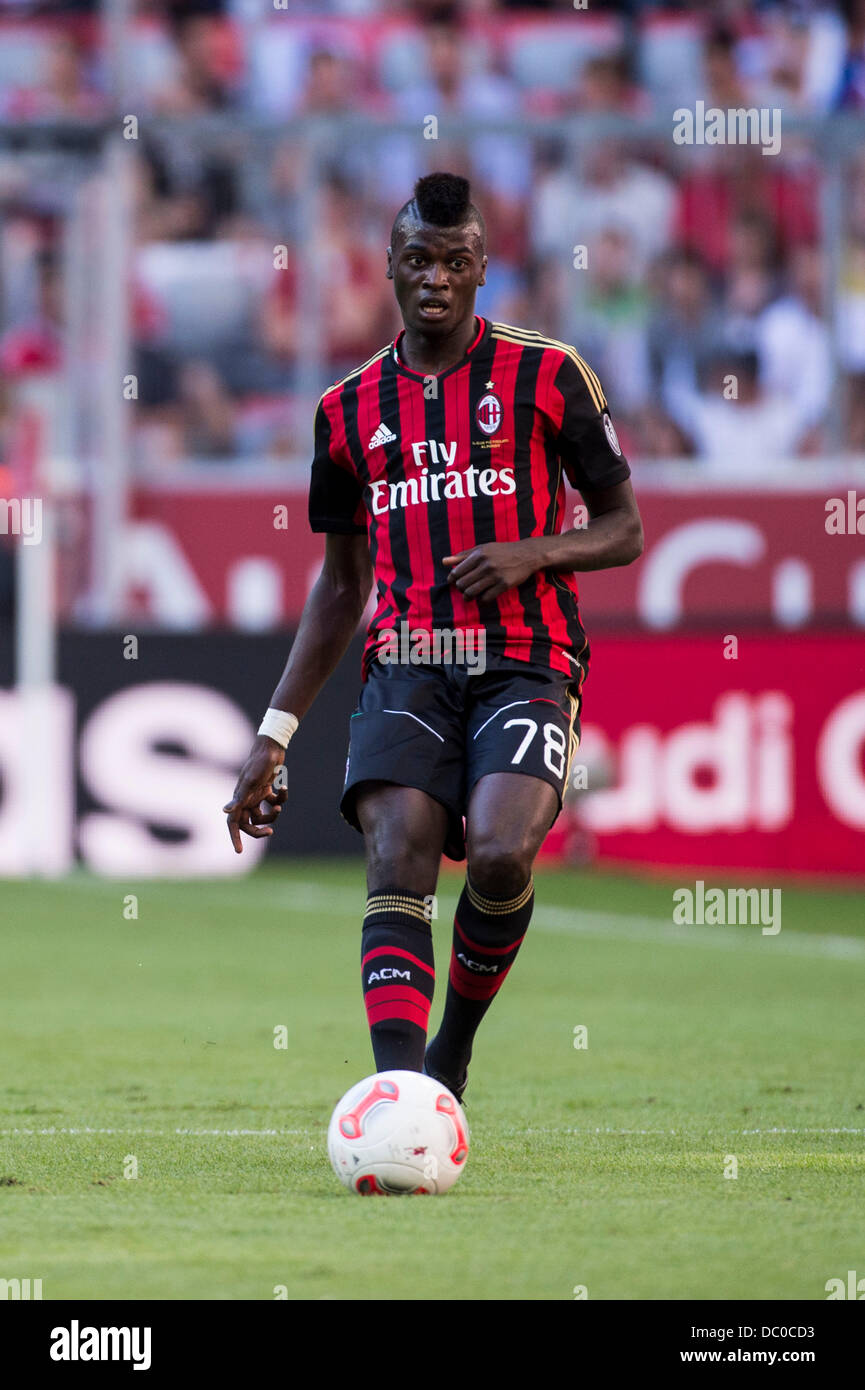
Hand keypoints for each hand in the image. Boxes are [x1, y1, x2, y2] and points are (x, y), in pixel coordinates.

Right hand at [223, 736, 287, 853]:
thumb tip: (225, 811)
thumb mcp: (250, 782)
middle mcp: (246, 799)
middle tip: (270, 832)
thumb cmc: (259, 764)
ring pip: (264, 815)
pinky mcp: (267, 789)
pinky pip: (274, 802)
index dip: (235, 837)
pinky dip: (281, 797)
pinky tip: (284, 786)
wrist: (271, 748)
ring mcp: (257, 795)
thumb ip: (239, 798)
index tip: (239, 851)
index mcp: (239, 799)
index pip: (233, 823)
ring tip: (279, 805)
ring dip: (273, 813)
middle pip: (249, 824)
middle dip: (260, 830)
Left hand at [443, 540, 540, 601]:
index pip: (457, 572)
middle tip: (463, 589)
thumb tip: (444, 562)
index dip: (452, 579)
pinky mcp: (504, 585)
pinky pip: (486, 598)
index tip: (454, 582)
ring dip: (468, 597)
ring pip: (472, 592)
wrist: (526, 554)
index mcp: (479, 554)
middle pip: (462, 584)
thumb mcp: (482, 549)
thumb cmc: (501, 551)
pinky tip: (481, 598)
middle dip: (460, 589)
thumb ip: (462, 556)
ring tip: (469, 596)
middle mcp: (486, 565)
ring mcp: (495, 575)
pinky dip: (481, 601)